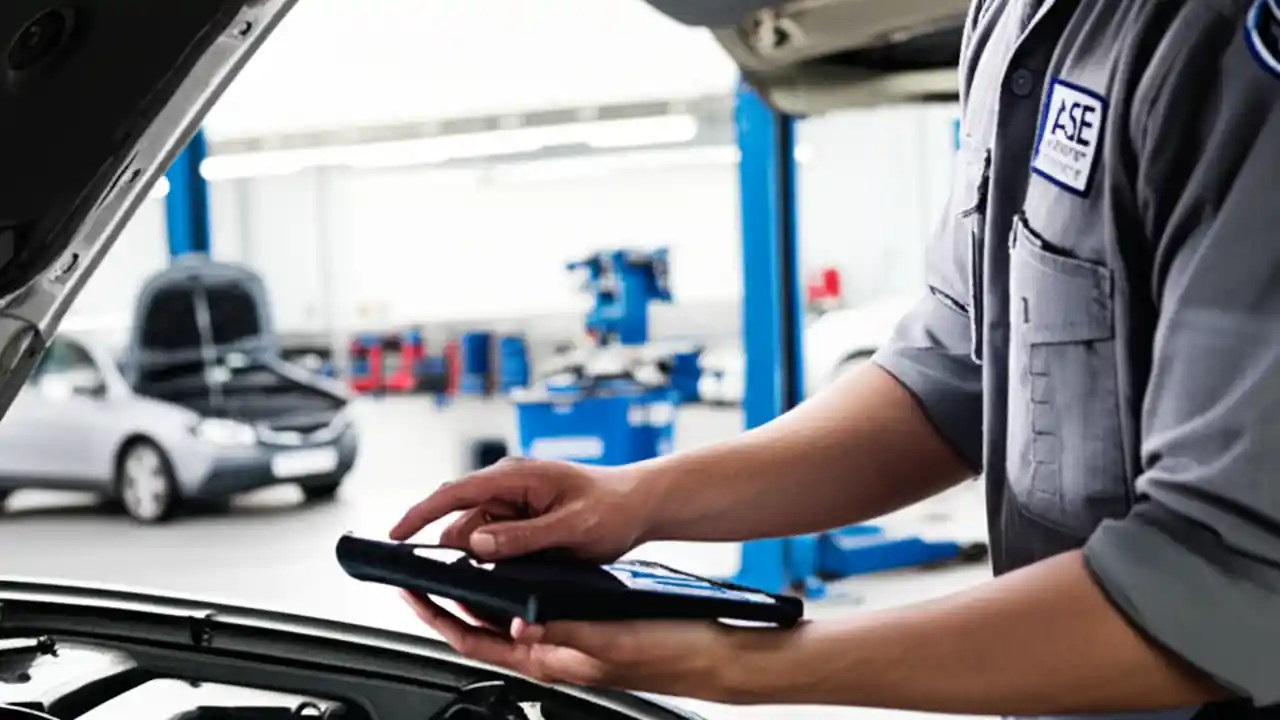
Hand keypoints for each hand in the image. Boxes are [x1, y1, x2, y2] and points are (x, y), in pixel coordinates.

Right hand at [390, 457, 655, 561]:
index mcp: (516, 477)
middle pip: (461, 519)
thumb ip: (523, 536)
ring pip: (477, 534)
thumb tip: (476, 543)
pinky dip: (495, 557)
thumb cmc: (612, 508)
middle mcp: (509, 485)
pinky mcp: (523, 516)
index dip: (420, 514)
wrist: (641, 504)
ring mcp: (516, 500)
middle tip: (454, 581)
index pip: (454, 493)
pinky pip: (496, 539)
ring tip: (506, 575)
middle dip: (454, 550)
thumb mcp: (570, 527)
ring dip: (480, 558)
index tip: (394, 536)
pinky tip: (510, 573)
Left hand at [401, 592, 780, 701]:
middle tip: (425, 569)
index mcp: (549, 661)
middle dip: (451, 600)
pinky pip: (536, 609)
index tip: (411, 591)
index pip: (474, 641)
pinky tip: (516, 567)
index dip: (437, 616)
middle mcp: (551, 654)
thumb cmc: (667, 649)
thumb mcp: (609, 636)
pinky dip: (515, 587)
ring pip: (507, 618)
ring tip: (460, 562)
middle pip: (483, 629)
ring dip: (480, 591)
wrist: (711, 653)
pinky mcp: (584, 629)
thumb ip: (561, 628)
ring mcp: (566, 643)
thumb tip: (517, 623)